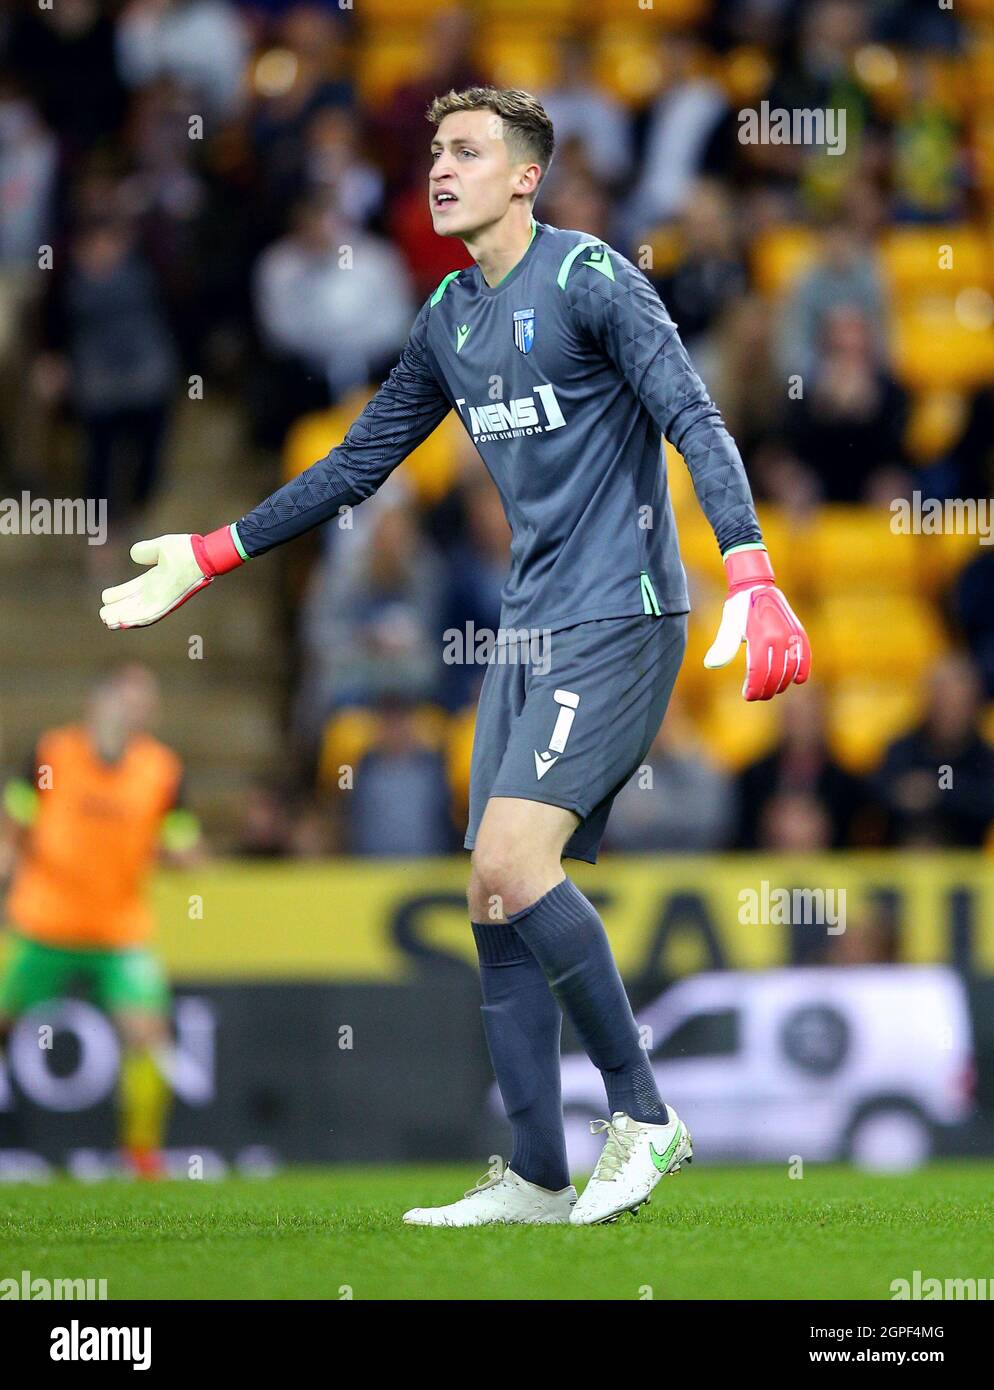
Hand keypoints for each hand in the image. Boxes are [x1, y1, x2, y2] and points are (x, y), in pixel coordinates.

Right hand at [99, 527, 243, 629]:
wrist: (201, 554)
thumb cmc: (186, 550)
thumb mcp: (160, 547)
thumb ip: (146, 551)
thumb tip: (134, 555)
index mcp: (154, 580)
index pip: (132, 591)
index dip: (119, 595)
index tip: (105, 598)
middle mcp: (157, 592)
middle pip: (133, 605)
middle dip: (118, 611)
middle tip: (103, 615)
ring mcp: (162, 599)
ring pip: (139, 614)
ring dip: (123, 618)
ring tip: (107, 621)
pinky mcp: (167, 603)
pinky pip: (149, 615)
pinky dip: (134, 619)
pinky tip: (120, 622)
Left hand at [704, 547, 810, 700]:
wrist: (756, 586)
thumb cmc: (739, 608)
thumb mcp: (729, 626)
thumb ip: (723, 647)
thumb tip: (711, 665)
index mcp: (761, 636)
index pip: (760, 671)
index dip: (754, 687)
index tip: (748, 696)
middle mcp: (780, 636)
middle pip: (776, 674)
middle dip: (766, 689)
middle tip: (757, 696)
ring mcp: (792, 634)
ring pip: (791, 668)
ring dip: (781, 683)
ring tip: (770, 690)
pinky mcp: (799, 632)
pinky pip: (805, 654)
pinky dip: (803, 668)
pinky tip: (797, 680)